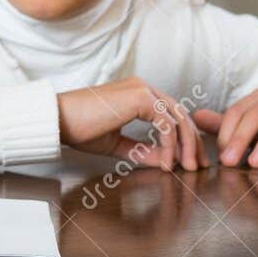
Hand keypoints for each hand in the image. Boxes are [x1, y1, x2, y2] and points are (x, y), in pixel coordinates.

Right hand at [57, 77, 204, 170]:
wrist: (58, 119)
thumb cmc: (79, 128)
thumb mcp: (117, 144)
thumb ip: (142, 150)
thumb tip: (166, 161)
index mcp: (137, 94)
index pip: (171, 114)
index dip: (184, 138)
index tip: (188, 161)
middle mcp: (143, 87)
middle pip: (180, 115)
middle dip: (193, 142)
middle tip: (199, 166)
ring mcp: (142, 89)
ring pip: (178, 118)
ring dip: (185, 146)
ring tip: (186, 169)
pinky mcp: (140, 97)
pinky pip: (166, 124)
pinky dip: (170, 145)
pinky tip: (166, 163)